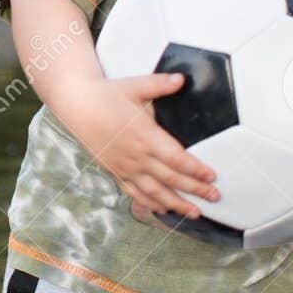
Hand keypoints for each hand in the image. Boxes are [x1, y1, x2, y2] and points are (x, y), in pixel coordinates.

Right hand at [65, 72, 219, 219]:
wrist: (77, 106)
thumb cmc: (107, 95)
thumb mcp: (135, 86)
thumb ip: (160, 84)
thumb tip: (182, 79)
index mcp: (145, 136)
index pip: (177, 159)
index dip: (196, 170)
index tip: (212, 177)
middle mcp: (136, 156)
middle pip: (171, 179)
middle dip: (195, 190)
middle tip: (214, 197)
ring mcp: (126, 167)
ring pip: (155, 192)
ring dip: (177, 204)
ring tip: (195, 213)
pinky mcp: (116, 172)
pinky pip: (135, 193)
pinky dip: (151, 204)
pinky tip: (164, 210)